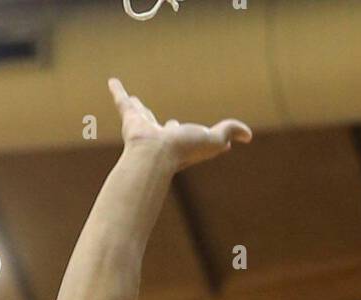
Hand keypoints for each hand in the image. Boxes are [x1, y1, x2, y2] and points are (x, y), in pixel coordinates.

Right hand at [108, 77, 251, 169]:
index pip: (184, 136)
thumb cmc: (185, 150)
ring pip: (139, 113)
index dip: (191, 134)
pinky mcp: (129, 117)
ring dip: (135, 106)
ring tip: (130, 100)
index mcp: (178, 142)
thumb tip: (248, 135)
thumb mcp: (214, 140)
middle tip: (161, 120)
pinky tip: (112, 81)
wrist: (155, 155)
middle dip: (159, 123)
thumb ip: (229, 132)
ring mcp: (143, 127)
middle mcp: (160, 136)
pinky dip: (117, 91)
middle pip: (159, 126)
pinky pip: (122, 101)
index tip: (195, 131)